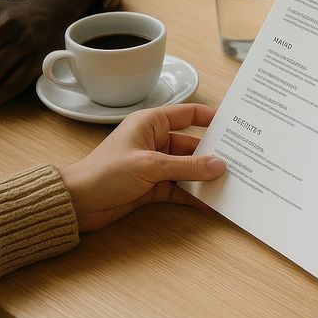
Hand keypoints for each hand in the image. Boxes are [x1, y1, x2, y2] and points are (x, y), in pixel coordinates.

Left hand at [60, 103, 225, 231]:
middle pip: (192, 145)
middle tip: (240, 160)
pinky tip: (211, 203)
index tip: (235, 124)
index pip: (188, 114)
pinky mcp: (152, 186)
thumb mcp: (150, 165)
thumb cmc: (105, 173)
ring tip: (231, 183)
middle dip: (213, 154)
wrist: (77, 203)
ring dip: (205, 177)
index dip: (211, 118)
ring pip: (188, 168)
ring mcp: (154, 165)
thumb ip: (186, 166)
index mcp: (151, 123)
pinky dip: (193, 195)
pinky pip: (180, 188)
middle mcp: (155, 141)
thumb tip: (219, 165)